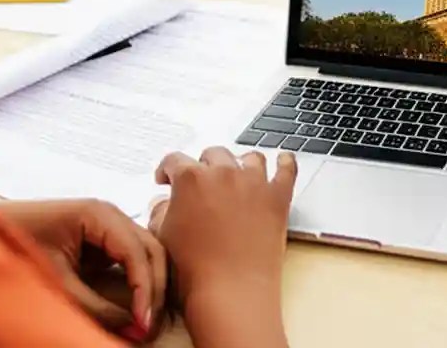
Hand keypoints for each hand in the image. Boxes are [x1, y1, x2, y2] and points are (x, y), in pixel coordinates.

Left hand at [0, 199, 166, 342]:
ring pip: (145, 254)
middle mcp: (109, 214)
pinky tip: (134, 305)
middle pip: (151, 250)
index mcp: (99, 213)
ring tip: (144, 320)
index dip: (146, 290)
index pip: (138, 252)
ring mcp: (106, 225)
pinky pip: (129, 259)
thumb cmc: (11, 247)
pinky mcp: (99, 240)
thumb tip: (134, 329)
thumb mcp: (55, 281)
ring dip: (149, 286)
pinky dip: (136, 282)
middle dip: (154, 290)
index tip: (143, 324)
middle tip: (149, 326)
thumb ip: (95, 306)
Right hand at [150, 148, 296, 312]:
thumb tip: (163, 202)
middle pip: (214, 154)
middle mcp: (224, 173)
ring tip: (239, 175)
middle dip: (204, 165)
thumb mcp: (161, 237)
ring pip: (250, 157)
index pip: (174, 160)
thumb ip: (159, 211)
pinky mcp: (278, 197)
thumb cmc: (193, 270)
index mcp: (191, 179)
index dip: (167, 169)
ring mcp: (254, 182)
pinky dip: (285, 162)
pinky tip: (282, 160)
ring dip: (241, 164)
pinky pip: (287, 168)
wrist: (230, 291)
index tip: (167, 177)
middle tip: (203, 182)